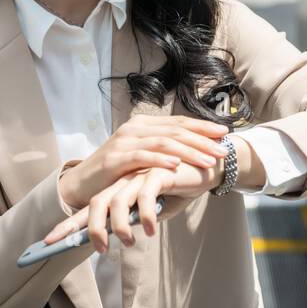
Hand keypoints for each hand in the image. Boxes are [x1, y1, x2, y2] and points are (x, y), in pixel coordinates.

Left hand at [43, 158, 220, 252]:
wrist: (211, 166)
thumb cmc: (182, 188)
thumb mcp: (157, 211)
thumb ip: (138, 219)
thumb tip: (122, 236)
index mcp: (122, 188)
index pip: (90, 207)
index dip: (70, 225)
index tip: (48, 243)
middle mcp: (126, 179)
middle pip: (96, 203)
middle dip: (88, 229)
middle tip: (97, 250)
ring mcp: (140, 174)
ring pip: (116, 202)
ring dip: (119, 227)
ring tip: (129, 243)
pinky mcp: (158, 172)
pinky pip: (144, 197)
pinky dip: (144, 216)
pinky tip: (150, 230)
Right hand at [58, 114, 228, 212]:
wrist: (81, 184)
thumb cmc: (115, 173)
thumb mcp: (141, 157)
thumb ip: (160, 150)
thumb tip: (190, 151)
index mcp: (143, 124)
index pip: (178, 122)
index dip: (203, 127)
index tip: (225, 133)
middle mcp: (135, 128)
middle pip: (175, 130)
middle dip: (202, 140)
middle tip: (223, 150)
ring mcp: (125, 141)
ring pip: (163, 142)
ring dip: (189, 151)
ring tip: (208, 160)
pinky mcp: (116, 158)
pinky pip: (143, 156)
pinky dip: (161, 159)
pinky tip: (177, 164)